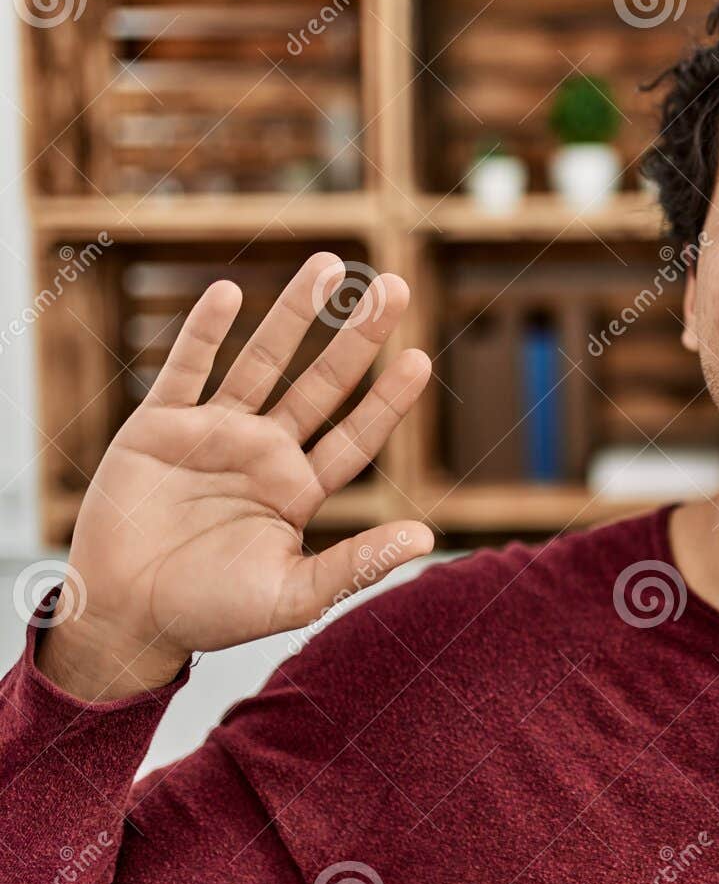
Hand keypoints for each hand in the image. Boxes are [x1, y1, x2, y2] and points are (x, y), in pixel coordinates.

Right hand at [37, 253, 433, 701]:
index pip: (356, 434)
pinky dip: (205, 332)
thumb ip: (357, 564)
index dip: (388, 398)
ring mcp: (214, 433)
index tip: (421, 358)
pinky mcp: (160, 426)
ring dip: (294, 315)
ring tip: (330, 267)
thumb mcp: (294, 594)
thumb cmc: (210, 612)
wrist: (124, 617)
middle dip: (357, 337)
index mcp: (299, 489)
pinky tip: (229, 294)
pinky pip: (186, 369)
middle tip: (395, 288)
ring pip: (263, 363)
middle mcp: (265, 451)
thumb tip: (427, 538)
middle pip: (322, 384)